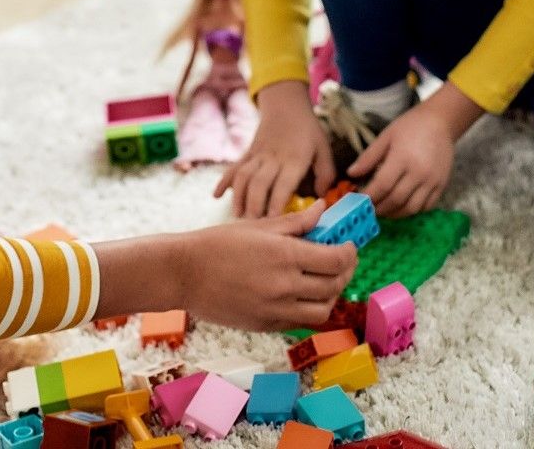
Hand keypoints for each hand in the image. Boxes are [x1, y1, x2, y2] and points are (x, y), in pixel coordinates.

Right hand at [174, 202, 356, 330]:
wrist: (183, 273)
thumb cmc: (217, 244)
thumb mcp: (258, 226)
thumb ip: (296, 222)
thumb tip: (323, 209)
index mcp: (285, 256)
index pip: (337, 260)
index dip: (349, 253)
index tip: (348, 246)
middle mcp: (285, 286)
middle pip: (334, 285)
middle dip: (345, 272)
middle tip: (341, 262)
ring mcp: (276, 309)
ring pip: (323, 310)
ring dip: (331, 295)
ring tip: (324, 281)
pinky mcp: (265, 325)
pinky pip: (301, 322)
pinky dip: (309, 309)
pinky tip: (302, 294)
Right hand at [213, 80, 333, 217]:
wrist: (286, 105)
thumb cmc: (308, 130)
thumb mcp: (324, 148)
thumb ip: (325, 173)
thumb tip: (321, 197)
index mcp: (294, 160)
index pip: (283, 184)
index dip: (276, 203)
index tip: (272, 221)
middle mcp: (273, 158)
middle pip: (259, 183)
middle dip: (254, 205)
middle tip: (252, 227)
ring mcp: (257, 155)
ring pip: (243, 176)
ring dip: (238, 197)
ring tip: (237, 216)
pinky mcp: (247, 153)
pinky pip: (234, 167)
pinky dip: (224, 181)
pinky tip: (216, 195)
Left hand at [347, 83, 481, 216]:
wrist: (440, 122)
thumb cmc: (410, 127)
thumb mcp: (385, 137)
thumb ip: (368, 157)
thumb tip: (351, 174)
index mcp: (402, 158)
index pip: (382, 185)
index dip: (369, 196)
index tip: (359, 200)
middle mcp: (419, 173)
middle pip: (396, 199)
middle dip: (380, 208)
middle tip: (369, 209)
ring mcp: (432, 181)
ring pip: (412, 208)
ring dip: (395, 214)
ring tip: (384, 211)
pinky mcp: (442, 185)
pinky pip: (427, 206)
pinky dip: (413, 211)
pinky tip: (402, 208)